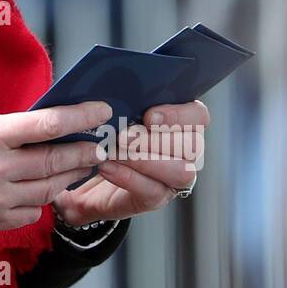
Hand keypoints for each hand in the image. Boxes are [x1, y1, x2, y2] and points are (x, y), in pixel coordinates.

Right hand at [0, 99, 113, 235]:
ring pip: (49, 189)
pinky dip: (43, 200)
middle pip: (55, 160)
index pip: (46, 124)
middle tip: (101, 144)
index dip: (80, 116)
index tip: (101, 111)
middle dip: (84, 151)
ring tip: (82, 164)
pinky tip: (46, 189)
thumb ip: (4, 126)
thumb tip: (39, 127)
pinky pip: (31, 212)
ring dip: (70, 176)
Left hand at [52, 100, 210, 226]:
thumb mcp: (113, 113)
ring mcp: (175, 178)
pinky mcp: (157, 197)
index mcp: (181, 123)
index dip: (179, 115)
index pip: (199, 116)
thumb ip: (123, 102)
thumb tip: (114, 90)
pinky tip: (107, 168)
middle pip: (192, 145)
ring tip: (115, 153)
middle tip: (124, 136)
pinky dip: (129, 177)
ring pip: (180, 171)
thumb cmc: (106, 134)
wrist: (87, 171)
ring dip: (145, 160)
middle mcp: (186, 151)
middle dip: (155, 140)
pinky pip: (153, 190)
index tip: (150, 116)